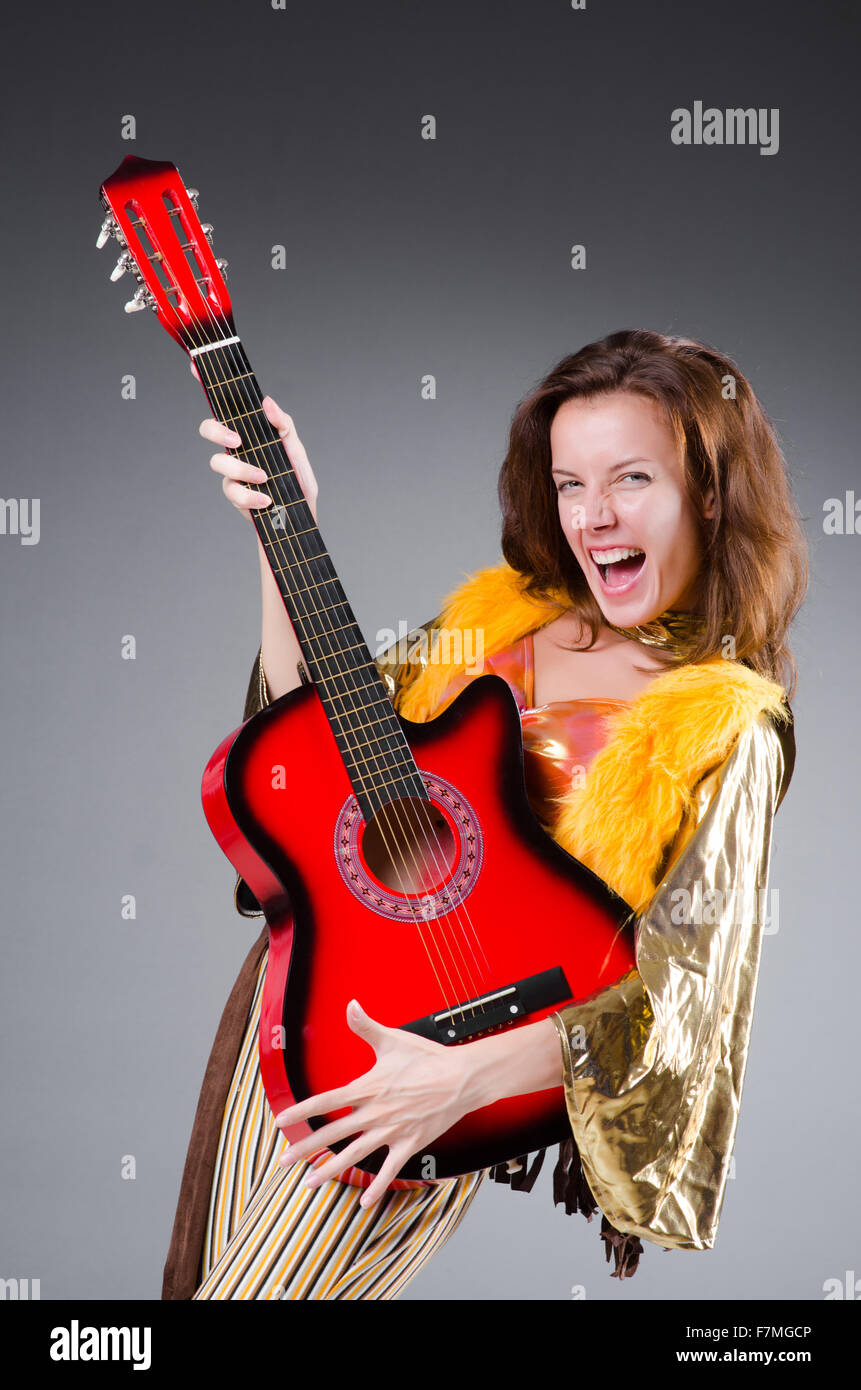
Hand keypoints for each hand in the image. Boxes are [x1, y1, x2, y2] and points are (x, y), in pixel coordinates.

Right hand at [191, 360, 318, 523]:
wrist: (301, 516)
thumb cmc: (298, 480)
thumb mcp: (296, 449)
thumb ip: (283, 425)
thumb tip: (267, 402)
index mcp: (250, 432)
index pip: (226, 406)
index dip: (209, 385)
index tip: (196, 367)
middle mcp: (237, 448)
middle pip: (208, 429)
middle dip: (217, 431)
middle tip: (237, 441)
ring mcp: (232, 471)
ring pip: (218, 462)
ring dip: (242, 469)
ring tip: (265, 478)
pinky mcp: (234, 494)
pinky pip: (232, 490)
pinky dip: (250, 495)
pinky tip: (266, 499)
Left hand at [273, 1000, 481, 1206]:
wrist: (462, 1078)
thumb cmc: (428, 1058)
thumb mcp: (393, 1040)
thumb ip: (366, 1026)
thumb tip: (350, 1004)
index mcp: (368, 1087)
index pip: (326, 1101)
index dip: (302, 1110)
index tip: (281, 1120)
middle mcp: (375, 1112)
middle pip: (333, 1133)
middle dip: (306, 1148)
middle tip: (283, 1161)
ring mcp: (392, 1131)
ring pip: (354, 1155)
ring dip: (330, 1170)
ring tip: (310, 1183)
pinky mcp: (410, 1144)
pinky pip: (389, 1171)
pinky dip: (377, 1188)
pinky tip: (364, 1204)